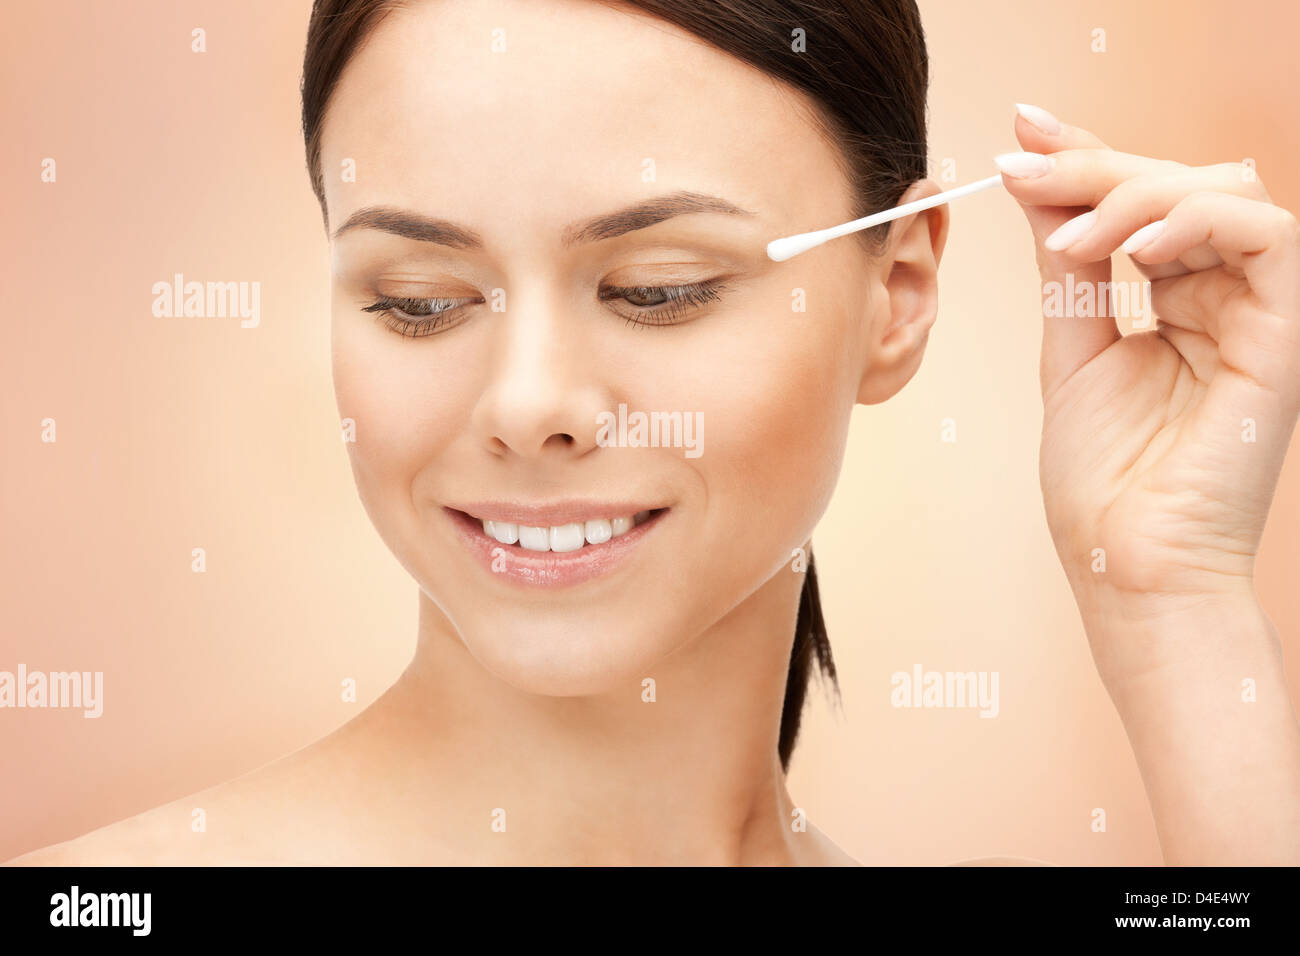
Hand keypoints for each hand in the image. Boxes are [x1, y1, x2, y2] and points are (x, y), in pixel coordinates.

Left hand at [997, 105, 1299, 684]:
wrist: (1130, 566)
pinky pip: (1265, 234)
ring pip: (1223, 190)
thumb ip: (1067, 269)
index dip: (1085, 157)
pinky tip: (1127, 249)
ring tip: (1067, 237)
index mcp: (1178, 302)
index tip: (1021, 133)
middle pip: (1177, 184)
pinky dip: (1192, 221)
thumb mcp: (1071, 351)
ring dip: (1134, 192)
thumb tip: (1040, 190)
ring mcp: (1259, 312)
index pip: (1140, 204)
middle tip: (1023, 165)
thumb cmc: (1102, 483)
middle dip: (1094, 164)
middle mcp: (1224, 297)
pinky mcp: (1286, 331)